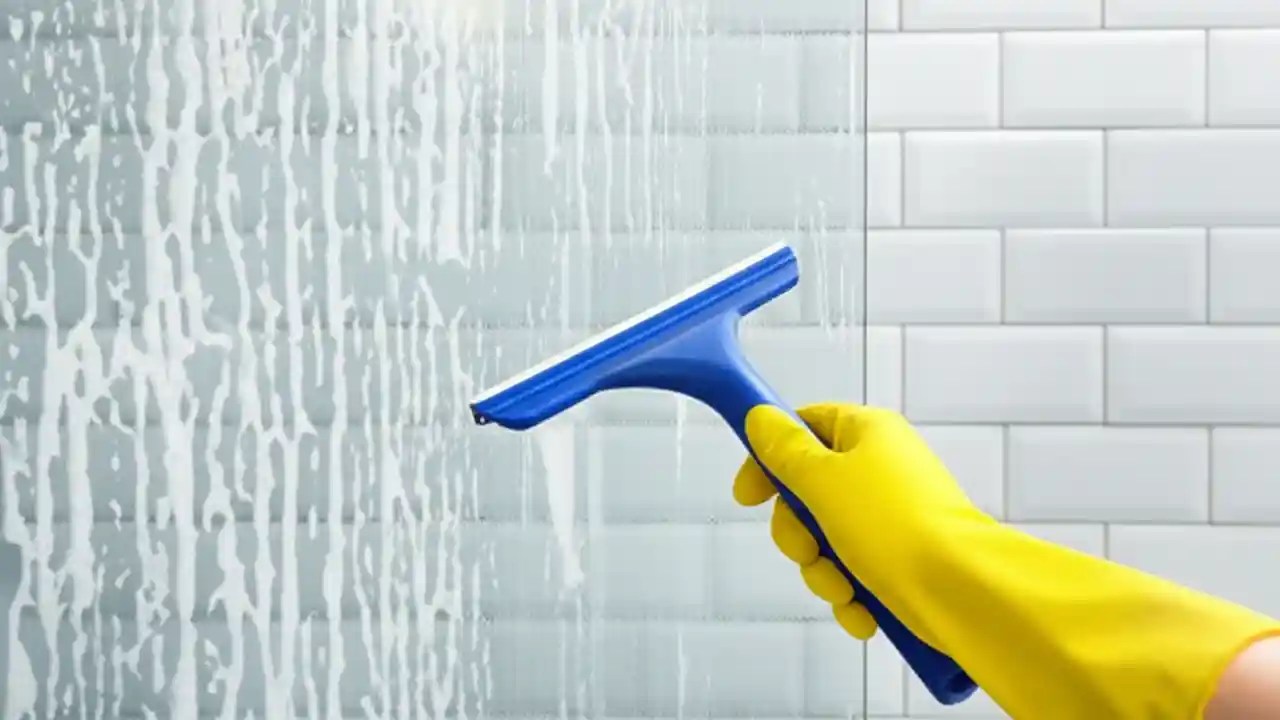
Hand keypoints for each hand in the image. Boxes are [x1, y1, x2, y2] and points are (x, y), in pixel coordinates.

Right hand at [732, 403, 987, 642]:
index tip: (748, 496)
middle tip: (808, 551)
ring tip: (845, 588)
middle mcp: (882, 469)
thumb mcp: (823, 480)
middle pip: (808, 493)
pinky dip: (852, 596)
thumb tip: (761, 416)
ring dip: (823, 571)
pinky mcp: (903, 559)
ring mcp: (894, 517)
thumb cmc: (894, 527)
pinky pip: (856, 573)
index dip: (769, 458)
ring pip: (827, 541)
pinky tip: (864, 612)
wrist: (961, 593)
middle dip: (798, 534)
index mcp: (868, 433)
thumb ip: (784, 450)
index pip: (804, 427)